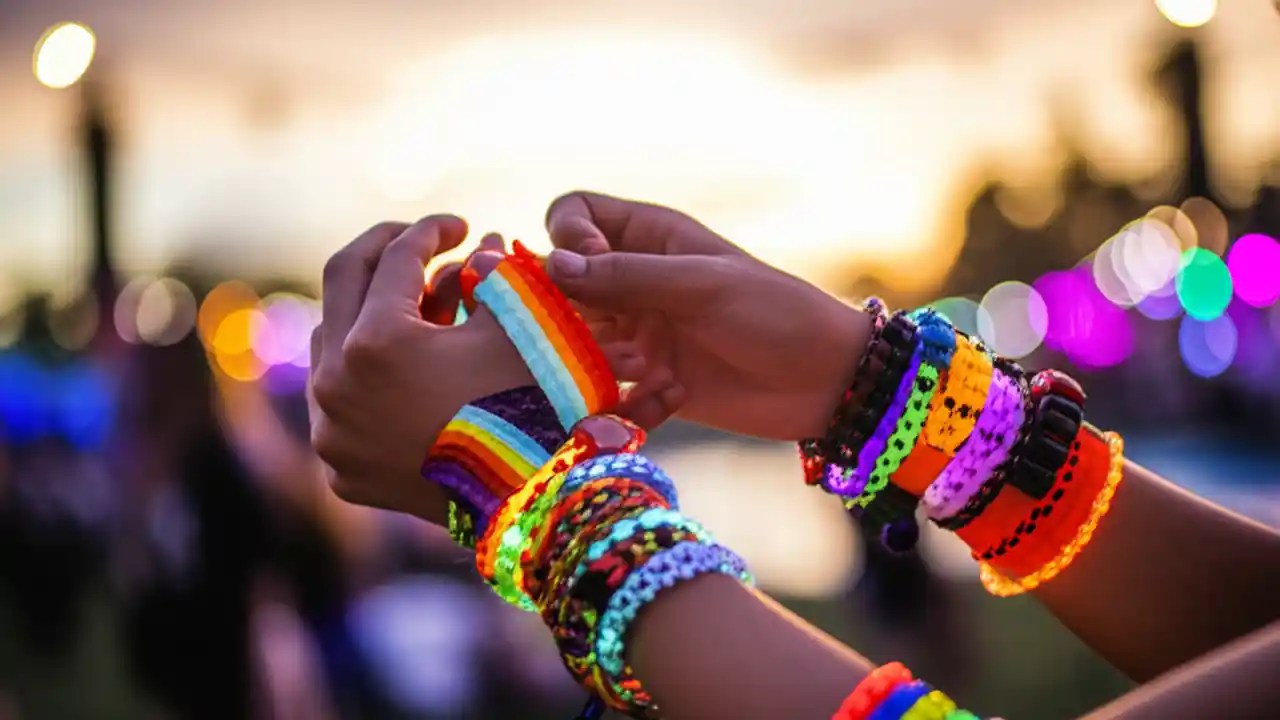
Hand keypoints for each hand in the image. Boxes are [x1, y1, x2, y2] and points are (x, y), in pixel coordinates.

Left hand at [309, 216, 531, 522]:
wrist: (534, 508)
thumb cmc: (534, 409)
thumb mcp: (519, 328)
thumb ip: (494, 276)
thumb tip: (483, 247)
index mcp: (376, 341)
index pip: (396, 257)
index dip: (432, 231)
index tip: (461, 224)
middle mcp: (335, 383)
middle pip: (343, 284)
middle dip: (386, 253)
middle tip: (420, 241)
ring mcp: (331, 430)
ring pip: (332, 343)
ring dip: (371, 313)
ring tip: (421, 306)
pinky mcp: (340, 468)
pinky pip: (341, 403)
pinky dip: (369, 375)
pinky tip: (410, 368)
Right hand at [544, 192, 870, 440]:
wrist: (826, 382)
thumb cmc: (775, 314)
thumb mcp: (702, 285)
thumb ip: (627, 276)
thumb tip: (552, 265)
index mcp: (649, 237)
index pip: (575, 215)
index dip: (566, 236)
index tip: (582, 266)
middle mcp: (634, 281)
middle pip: (561, 284)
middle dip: (563, 313)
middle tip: (588, 338)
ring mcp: (638, 332)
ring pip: (573, 341)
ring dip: (589, 360)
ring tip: (636, 369)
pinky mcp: (648, 381)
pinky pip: (604, 390)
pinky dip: (617, 400)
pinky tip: (664, 400)